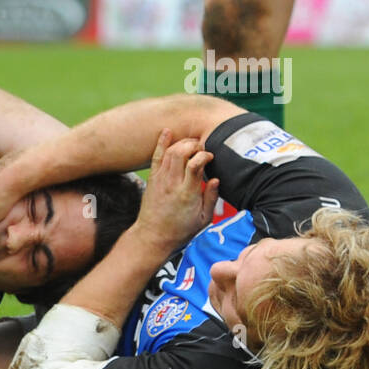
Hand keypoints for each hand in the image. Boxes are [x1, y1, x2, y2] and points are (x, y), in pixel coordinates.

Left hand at [132, 130, 218, 250]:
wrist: (153, 236)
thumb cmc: (181, 230)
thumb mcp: (204, 219)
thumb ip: (211, 197)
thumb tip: (215, 178)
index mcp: (188, 194)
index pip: (195, 165)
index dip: (204, 155)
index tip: (211, 157)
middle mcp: (172, 184)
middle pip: (180, 153)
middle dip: (193, 144)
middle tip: (202, 148)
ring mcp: (160, 180)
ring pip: (169, 152)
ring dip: (182, 143)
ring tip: (192, 144)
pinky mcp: (152, 179)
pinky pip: (156, 157)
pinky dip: (161, 142)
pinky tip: (167, 131)